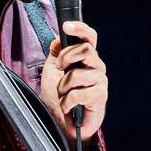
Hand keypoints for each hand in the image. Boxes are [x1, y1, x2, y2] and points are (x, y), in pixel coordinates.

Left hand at [39, 19, 107, 142]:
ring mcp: (100, 80)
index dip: (80, 29)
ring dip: (63, 87)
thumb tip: (58, 38)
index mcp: (85, 57)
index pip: (89, 37)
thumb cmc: (58, 98)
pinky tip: (68, 107)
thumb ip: (54, 53)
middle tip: (59, 69)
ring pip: (78, 73)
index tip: (66, 26)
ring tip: (62, 95)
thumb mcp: (51, 71)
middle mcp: (95, 66)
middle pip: (86, 49)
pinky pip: (79, 93)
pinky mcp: (100, 96)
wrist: (62, 124)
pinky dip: (67, 101)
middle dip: (66, 58)